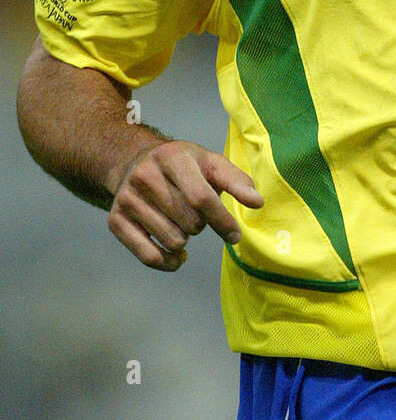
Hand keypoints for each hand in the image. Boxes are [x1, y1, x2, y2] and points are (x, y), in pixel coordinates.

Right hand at [107, 140, 263, 270]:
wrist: (136, 162)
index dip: (222, 221)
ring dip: (185, 239)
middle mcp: (145, 175)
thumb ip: (236, 180)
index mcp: (172, 157)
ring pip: (172, 240)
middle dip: (202, 225)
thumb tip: (257, 202)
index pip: (201, 198)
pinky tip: (176, 254)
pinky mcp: (116, 220)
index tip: (235, 235)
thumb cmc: (182, 166)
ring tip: (182, 222)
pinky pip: (149, 257)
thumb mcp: (210, 163)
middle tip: (197, 214)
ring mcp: (127, 198)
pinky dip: (168, 262)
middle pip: (189, 222)